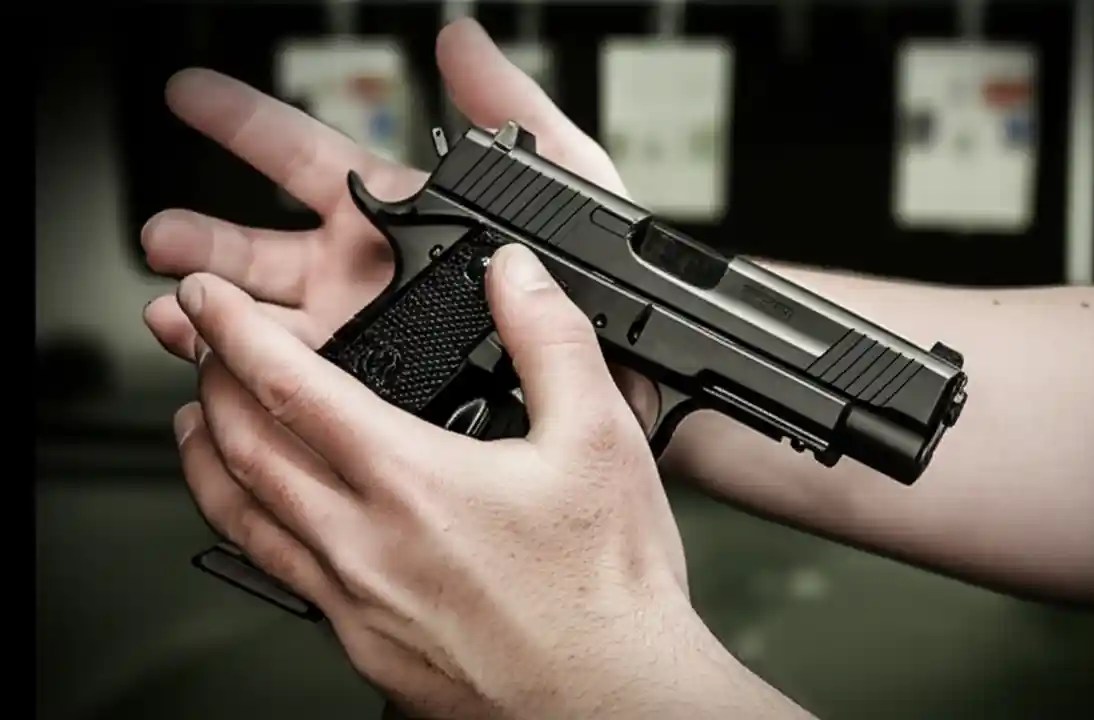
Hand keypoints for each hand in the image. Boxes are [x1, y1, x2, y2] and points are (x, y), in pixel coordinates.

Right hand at [141, 18, 658, 427]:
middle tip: (159, 236)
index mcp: (401, 216)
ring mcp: (367, 335)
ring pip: (266, 317)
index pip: (305, 157)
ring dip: (213, 307)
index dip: (243, 123)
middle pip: (262, 245)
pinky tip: (219, 370)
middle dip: (204, 236)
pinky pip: (301, 383)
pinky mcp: (377, 396)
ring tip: (170, 307)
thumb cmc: (611, 288)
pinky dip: (251, 373)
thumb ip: (511, 107)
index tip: (190, 94)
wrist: (635, 386)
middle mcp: (370, 274)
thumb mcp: (572, 179)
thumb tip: (461, 40)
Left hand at [169, 248, 804, 718]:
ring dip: (207, 464)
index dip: (235, 330)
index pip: (289, 387)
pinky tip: (269, 526)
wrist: (613, 700)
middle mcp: (362, 544)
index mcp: (410, 480)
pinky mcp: (364, 649)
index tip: (208, 298)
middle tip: (195, 350)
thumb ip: (551, 342)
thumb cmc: (607, 588)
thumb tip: (515, 276)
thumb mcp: (600, 439)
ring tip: (195, 431)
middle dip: (208, 387)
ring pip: (244, 521)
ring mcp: (354, 604)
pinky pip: (281, 579)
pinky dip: (252, 531)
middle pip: (244, 451)